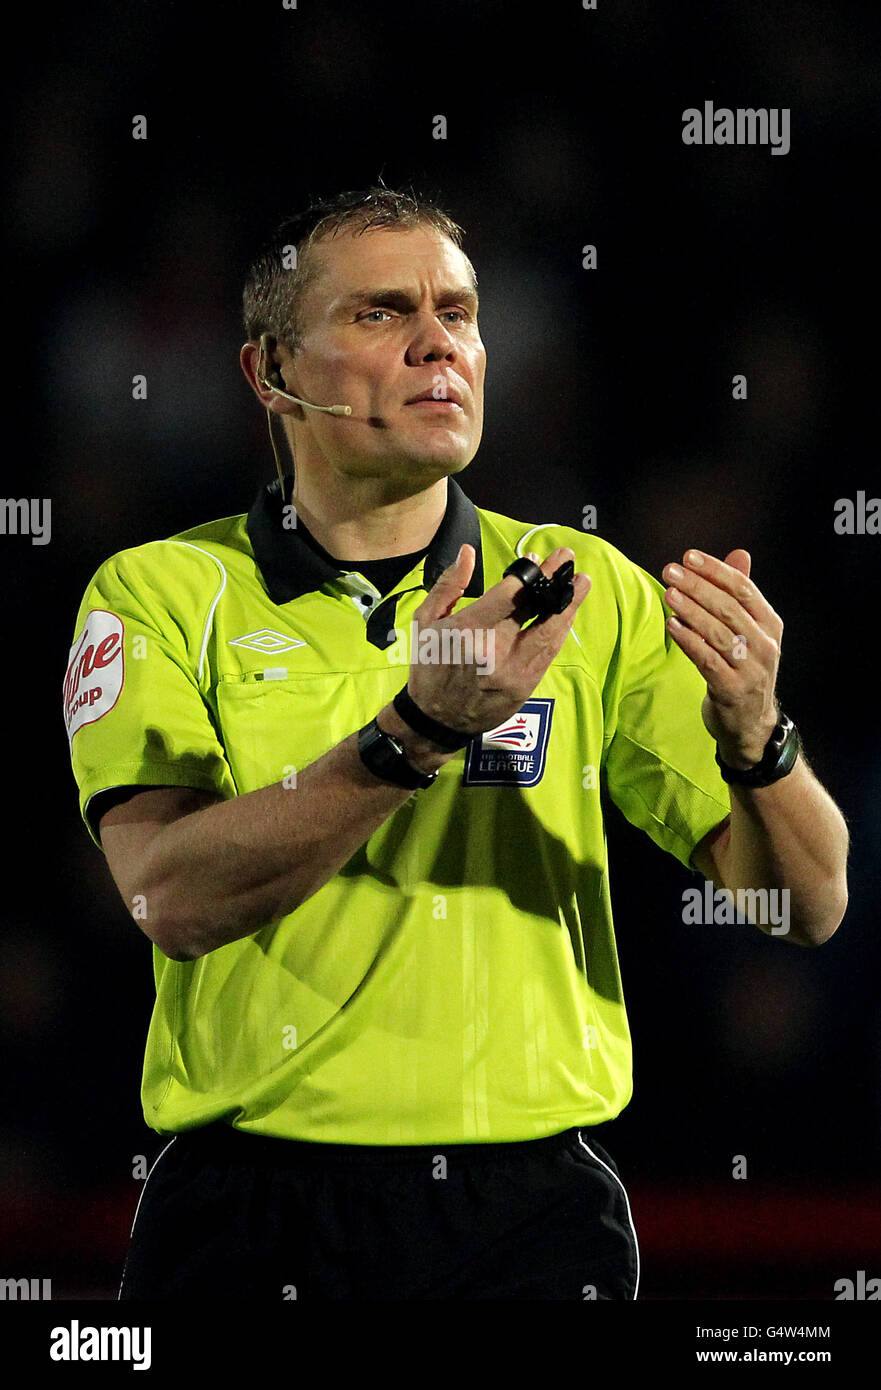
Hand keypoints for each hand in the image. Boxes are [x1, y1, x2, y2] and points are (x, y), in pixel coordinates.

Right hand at [405, 542, 590, 739]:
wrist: (434, 720)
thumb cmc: (428, 667)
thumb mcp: (425, 621)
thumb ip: (449, 585)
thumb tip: (468, 552)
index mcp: (468, 631)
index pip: (509, 594)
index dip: (529, 573)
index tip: (539, 557)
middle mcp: (495, 651)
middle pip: (535, 610)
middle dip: (556, 582)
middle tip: (569, 559)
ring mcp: (513, 672)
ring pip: (550, 633)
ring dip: (569, 606)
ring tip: (582, 584)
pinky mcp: (525, 687)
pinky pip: (548, 653)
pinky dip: (560, 631)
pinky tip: (566, 614)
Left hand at [661, 548, 781, 768]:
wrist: (750, 724)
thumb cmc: (743, 670)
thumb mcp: (749, 632)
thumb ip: (740, 594)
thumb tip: (740, 553)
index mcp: (769, 625)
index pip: (744, 589)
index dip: (716, 570)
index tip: (689, 556)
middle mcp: (764, 645)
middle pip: (728, 608)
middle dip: (697, 586)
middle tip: (670, 571)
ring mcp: (750, 669)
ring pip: (718, 632)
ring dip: (690, 611)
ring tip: (668, 594)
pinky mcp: (732, 689)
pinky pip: (707, 660)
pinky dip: (689, 641)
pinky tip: (671, 626)